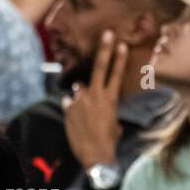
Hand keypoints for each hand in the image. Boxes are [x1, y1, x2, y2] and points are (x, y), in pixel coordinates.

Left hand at [63, 29, 125, 168]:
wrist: (95, 156)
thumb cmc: (109, 141)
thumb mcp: (114, 123)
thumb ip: (104, 108)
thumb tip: (91, 99)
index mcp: (110, 100)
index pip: (116, 74)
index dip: (119, 58)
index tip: (122, 44)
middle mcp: (94, 96)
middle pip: (100, 67)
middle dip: (104, 49)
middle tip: (107, 34)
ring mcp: (80, 101)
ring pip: (80, 89)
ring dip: (83, 96)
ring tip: (87, 114)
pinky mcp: (68, 109)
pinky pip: (70, 103)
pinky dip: (74, 109)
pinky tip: (79, 122)